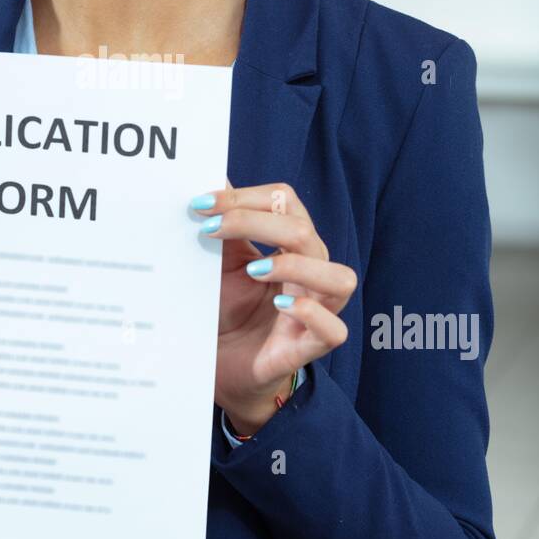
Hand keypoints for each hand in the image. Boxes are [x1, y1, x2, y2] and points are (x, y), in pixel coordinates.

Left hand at [192, 180, 356, 435]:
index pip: (285, 202)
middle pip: (303, 232)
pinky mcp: (312, 346)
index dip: (245, 198)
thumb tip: (205, 174)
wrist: (221, 365)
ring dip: (294, 266)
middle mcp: (311, 271)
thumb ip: (222, 224)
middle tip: (209, 229)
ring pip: (337, 277)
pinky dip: (312, 312)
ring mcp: (318, 310)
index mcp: (290, 245)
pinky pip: (334, 329)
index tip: (200, 204)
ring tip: (253, 269)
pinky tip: (282, 305)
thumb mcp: (220, 263)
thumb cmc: (227, 309)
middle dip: (254, 222)